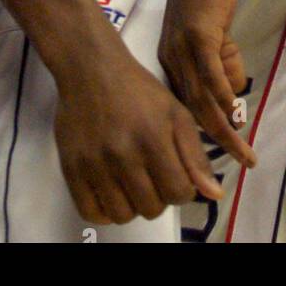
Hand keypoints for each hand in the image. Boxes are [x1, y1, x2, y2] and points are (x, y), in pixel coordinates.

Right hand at [53, 33, 221, 226]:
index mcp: (154, 138)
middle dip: (158, 196)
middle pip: (151, 208)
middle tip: (152, 175)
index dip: (182, 188)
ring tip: (131, 182)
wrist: (92, 69)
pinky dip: (104, 210)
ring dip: (132, 205)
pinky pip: (90, 213)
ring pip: (122, 216)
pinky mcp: (70, 168)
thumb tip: (214, 195)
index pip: (179, 193)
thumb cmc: (139, 91)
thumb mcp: (177, 114)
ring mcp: (94, 163)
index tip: (173, 174)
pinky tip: (111, 190)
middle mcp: (123, 154)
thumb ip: (196, 157)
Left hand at [158, 0, 255, 170]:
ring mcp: (183, 47)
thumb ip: (222, 59)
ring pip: (202, 101)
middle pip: (190, 114)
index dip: (200, 138)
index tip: (214, 163)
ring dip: (224, 131)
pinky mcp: (198, 33)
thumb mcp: (215, 29)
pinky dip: (224, 98)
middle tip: (233, 173)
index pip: (184, 109)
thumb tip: (234, 92)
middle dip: (212, 147)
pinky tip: (236, 116)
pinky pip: (211, 74)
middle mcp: (171, 59)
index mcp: (171, 59)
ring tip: (244, 155)